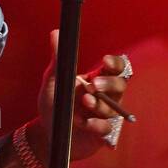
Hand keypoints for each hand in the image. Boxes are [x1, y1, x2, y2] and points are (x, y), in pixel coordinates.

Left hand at [36, 29, 131, 160]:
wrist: (46, 133)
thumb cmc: (54, 105)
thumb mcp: (53, 81)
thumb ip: (58, 60)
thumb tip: (55, 33)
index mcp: (98, 79)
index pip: (116, 68)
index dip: (115, 63)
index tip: (105, 60)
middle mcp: (105, 96)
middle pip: (121, 86)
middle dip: (110, 83)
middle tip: (94, 84)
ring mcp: (105, 115)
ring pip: (113, 108)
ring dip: (99, 104)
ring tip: (84, 100)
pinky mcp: (101, 133)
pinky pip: (105, 127)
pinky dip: (94, 124)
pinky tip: (82, 122)